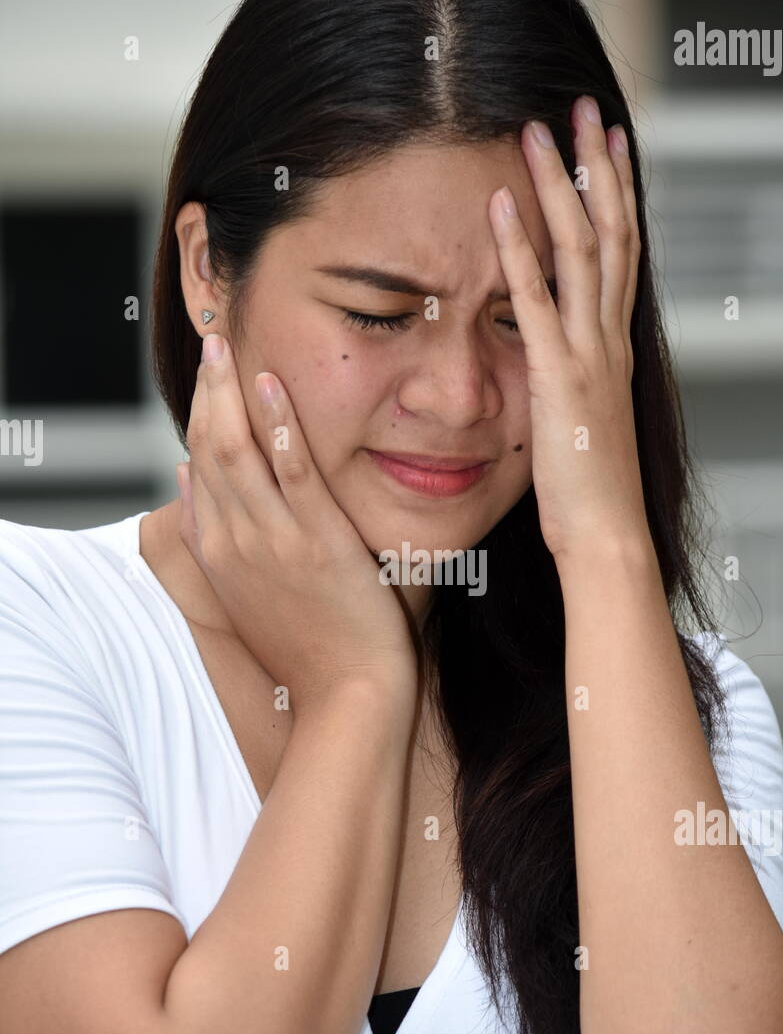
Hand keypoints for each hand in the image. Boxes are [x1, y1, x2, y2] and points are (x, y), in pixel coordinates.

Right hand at [176, 336, 417, 709]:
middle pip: (208, 449)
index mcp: (217, 552)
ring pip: (238, 452)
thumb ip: (211, 536)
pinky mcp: (315, 542)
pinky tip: (272, 384)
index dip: (198, 414)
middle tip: (212, 337)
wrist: (346, 696)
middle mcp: (234, 541)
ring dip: (230, 393)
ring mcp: (272, 540)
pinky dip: (278, 425)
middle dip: (206, 389)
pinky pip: (291, 471)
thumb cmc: (308, 649)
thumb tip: (185, 478)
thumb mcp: (243, 593)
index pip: (197, 467)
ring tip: (228, 344)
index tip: (205, 375)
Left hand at [488, 97, 650, 564]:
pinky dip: (517, 251)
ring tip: (538, 132)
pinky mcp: (558, 380)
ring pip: (581, 251)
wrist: (607, 539)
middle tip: (581, 109)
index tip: (607, 146)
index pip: (620, 254)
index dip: (616, 196)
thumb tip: (549, 366)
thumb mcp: (581, 422)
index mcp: (614, 348)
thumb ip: (568, 382)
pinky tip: (498, 207)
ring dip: (559, 188)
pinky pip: (535, 302)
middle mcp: (608, 341)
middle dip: (596, 168)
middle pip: (611, 234)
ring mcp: (588, 356)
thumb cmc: (589, 495)